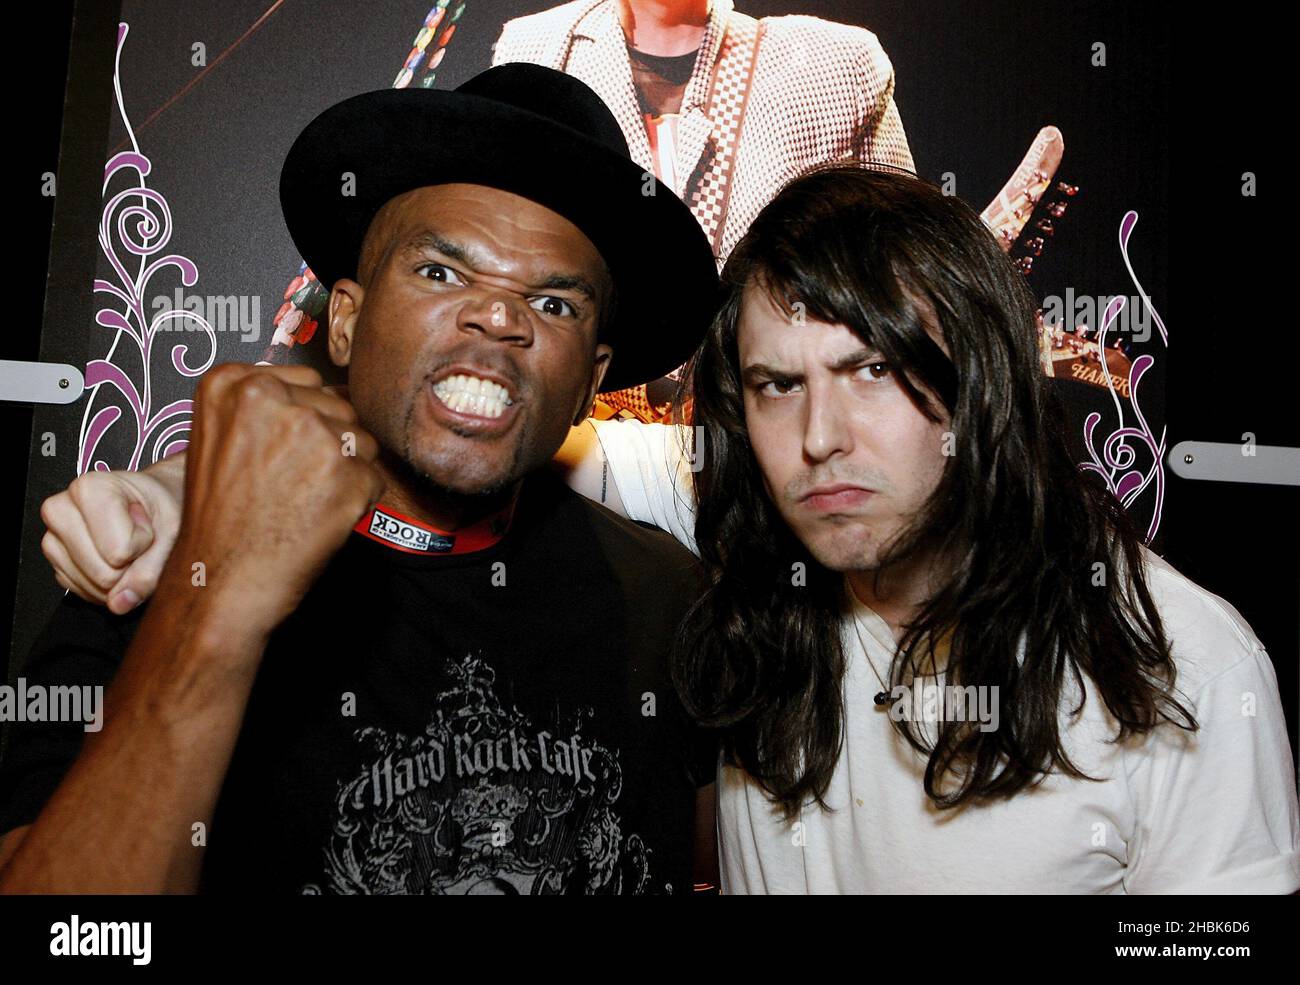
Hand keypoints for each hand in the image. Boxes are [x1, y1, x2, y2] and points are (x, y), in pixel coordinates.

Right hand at [40, 457, 184, 613]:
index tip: (148, 523)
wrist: (158, 502)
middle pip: (102, 573)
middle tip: (140, 539)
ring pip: (90, 586)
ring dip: (120, 578)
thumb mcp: (174, 532)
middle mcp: (61, 509)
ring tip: (128, 547)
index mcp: (90, 488)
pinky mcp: (55, 560)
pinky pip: (81, 591)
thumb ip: (151, 569)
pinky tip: (115, 560)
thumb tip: (119, 603)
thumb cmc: (166, 506)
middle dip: (131, 565)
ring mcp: (53, 537)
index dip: (144, 545)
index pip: (119, 551)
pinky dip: (105, 585)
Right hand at [156, 364, 383, 637]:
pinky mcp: (347, 473)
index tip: (274, 454)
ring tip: (299, 502)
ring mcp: (313, 434)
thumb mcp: (221, 437)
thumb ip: (270, 404)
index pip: (308, 382)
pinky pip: (373, 479)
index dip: (301, 422)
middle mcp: (273, 398)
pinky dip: (354, 503)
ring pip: (361, 442)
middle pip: (338, 408)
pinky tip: (317, 520)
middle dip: (326, 446)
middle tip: (286, 485)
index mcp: (233, 382)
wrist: (219, 581)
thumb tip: (337, 390)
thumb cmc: (222, 517)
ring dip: (344, 473)